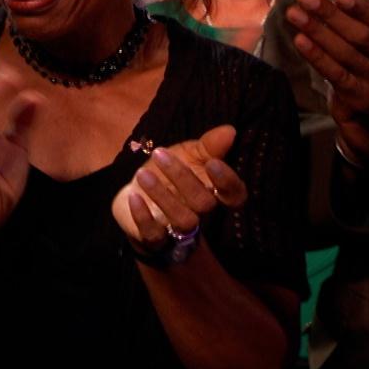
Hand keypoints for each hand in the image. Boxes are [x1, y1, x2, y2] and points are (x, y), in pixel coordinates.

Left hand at [111, 125, 245, 250]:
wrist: (136, 197)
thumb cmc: (168, 174)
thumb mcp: (187, 154)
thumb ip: (209, 145)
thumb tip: (230, 130)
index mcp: (214, 193)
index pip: (234, 195)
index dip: (227, 182)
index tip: (212, 163)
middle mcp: (200, 213)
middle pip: (204, 203)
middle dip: (183, 177)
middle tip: (160, 153)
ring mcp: (178, 229)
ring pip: (182, 219)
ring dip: (162, 195)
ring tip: (142, 173)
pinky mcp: (154, 238)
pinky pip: (154, 234)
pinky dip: (143, 217)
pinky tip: (133, 197)